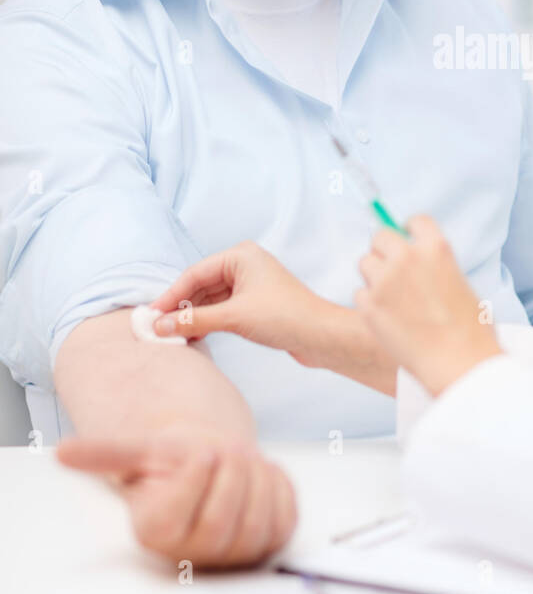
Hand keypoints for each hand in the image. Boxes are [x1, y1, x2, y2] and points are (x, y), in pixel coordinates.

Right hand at [56, 422, 297, 569]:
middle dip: (231, 475)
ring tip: (242, 458)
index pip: (177, 517)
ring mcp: (234, 554)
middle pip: (224, 524)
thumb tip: (61, 453)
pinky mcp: (269, 542)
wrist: (208, 463)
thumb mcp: (140, 451)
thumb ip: (106, 453)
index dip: (195, 479)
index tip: (201, 451)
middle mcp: (193, 554)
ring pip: (258, 523)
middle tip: (226, 449)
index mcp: (156, 533)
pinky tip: (262, 472)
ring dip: (257, 478)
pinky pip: (285, 516)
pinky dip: (279, 486)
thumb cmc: (172, 460)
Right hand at [150, 242, 397, 392]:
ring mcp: (249, 285)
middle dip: (179, 308)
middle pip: (200, 286)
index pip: (195, 274)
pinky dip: (206, 322)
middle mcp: (244, 265)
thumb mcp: (233, 318)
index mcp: (241, 256)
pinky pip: (221, 310)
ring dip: (191, 318)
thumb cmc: (285, 317)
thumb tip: (159, 327)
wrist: (321, 337)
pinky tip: (191, 338)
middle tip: (156, 329)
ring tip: (170, 337)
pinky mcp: (253, 304)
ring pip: (209, 300)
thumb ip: (194, 321)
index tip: (151, 316)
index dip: (171, 296)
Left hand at [355, 215, 502, 394]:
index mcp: (436, 248)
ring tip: (393, 298)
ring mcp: (384, 283)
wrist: (459, 363)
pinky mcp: (369, 308)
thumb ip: (436, 266)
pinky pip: (360, 293)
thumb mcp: (461, 283)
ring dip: (375, 276)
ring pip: (365, 263)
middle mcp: (407, 259)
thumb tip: (418, 262)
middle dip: (385, 250)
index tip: (408, 240)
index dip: (410, 230)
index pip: (414, 220)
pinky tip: (388, 318)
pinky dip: (370, 303)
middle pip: (380, 236)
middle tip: (394, 269)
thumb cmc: (470, 330)